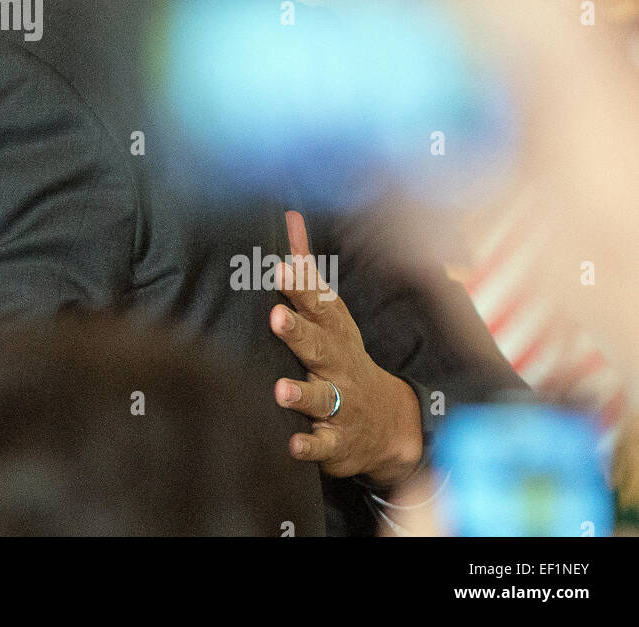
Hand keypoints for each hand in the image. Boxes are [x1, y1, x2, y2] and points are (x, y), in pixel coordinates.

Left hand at [271, 210, 423, 488]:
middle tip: (276, 318)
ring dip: (302, 394)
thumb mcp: (330, 313)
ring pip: (322, 398)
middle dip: (298, 332)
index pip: (320, 306)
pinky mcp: (336, 441)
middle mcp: (339, 365)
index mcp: (335, 332)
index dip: (302, 288)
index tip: (282, 269)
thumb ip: (306, 270)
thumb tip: (290, 217)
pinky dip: (309, 446)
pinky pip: (323, 445)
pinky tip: (292, 444)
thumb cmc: (342, 355)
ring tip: (281, 390)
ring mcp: (341, 404)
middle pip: (319, 347)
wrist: (388, 424)